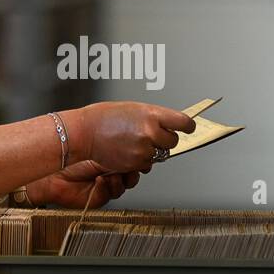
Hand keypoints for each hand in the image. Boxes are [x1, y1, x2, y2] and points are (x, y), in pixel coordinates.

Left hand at [27, 159, 146, 209]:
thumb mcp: (96, 149)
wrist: (54, 177)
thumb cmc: (69, 159)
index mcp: (110, 156)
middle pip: (133, 172)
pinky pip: (114, 192)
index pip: (131, 158)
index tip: (141, 156)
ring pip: (126, 184)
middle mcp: (110, 169)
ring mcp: (107, 184)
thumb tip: (132, 146)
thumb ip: (114, 149)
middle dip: (133, 169)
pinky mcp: (102, 196)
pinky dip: (109, 185)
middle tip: (130, 166)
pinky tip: (101, 180)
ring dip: (121, 178)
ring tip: (110, 173)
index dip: (136, 158)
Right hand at [69, 101, 196, 172]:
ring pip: (160, 155)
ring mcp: (143, 149)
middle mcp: (150, 132)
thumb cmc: (103, 118)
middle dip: (165, 140)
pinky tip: (127, 150)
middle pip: (173, 141)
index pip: (182, 122)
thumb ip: (152, 117)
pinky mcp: (135, 163)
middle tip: (151, 135)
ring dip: (152, 151)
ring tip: (134, 142)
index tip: (189, 127)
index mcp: (151, 114)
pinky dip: (140, 160)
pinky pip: (146, 164)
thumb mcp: (133, 109)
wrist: (84, 133)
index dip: (187, 126)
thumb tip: (166, 124)